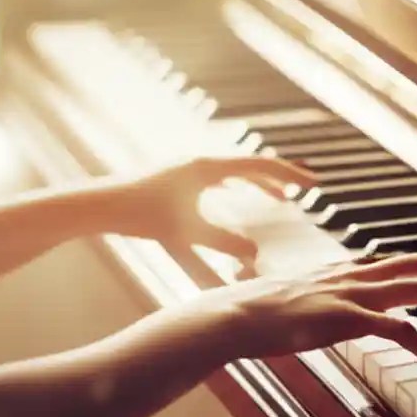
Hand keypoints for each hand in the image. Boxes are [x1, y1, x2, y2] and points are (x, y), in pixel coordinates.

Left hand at [112, 156, 315, 263]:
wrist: (101, 205)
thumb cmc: (142, 217)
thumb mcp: (186, 234)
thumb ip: (223, 244)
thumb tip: (256, 255)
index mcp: (208, 167)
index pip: (260, 166)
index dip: (290, 176)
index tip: (314, 184)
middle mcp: (201, 161)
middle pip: (252, 165)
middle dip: (281, 179)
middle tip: (306, 189)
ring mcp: (189, 167)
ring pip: (235, 171)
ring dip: (260, 184)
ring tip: (280, 201)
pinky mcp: (178, 177)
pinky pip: (219, 177)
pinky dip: (237, 186)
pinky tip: (238, 198)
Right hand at [197, 252, 416, 368]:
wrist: (238, 315)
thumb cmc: (263, 311)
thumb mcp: (302, 294)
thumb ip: (323, 294)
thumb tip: (330, 305)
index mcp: (346, 269)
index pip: (401, 260)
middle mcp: (355, 275)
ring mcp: (352, 295)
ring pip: (416, 288)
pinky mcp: (345, 319)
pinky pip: (396, 328)